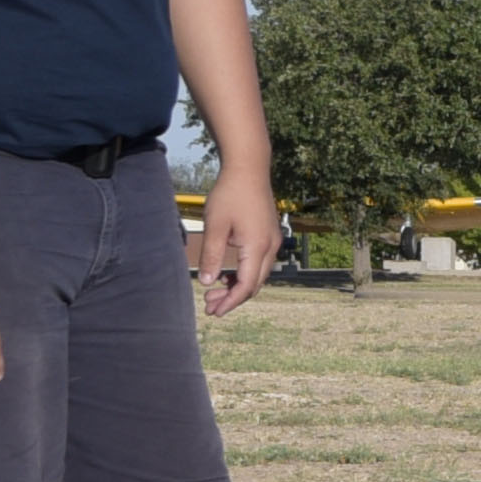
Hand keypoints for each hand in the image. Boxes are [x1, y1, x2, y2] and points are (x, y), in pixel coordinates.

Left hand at [195, 183, 276, 317]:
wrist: (249, 169)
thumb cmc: (230, 193)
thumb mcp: (215, 225)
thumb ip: (212, 255)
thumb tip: (208, 283)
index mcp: (257, 247)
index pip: (246, 286)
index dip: (230, 302)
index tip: (213, 312)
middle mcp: (270, 248)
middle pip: (254, 285)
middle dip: (233, 298)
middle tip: (209, 305)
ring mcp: (272, 242)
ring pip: (258, 275)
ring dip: (238, 286)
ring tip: (215, 292)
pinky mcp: (269, 235)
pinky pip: (260, 264)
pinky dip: (245, 274)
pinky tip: (228, 275)